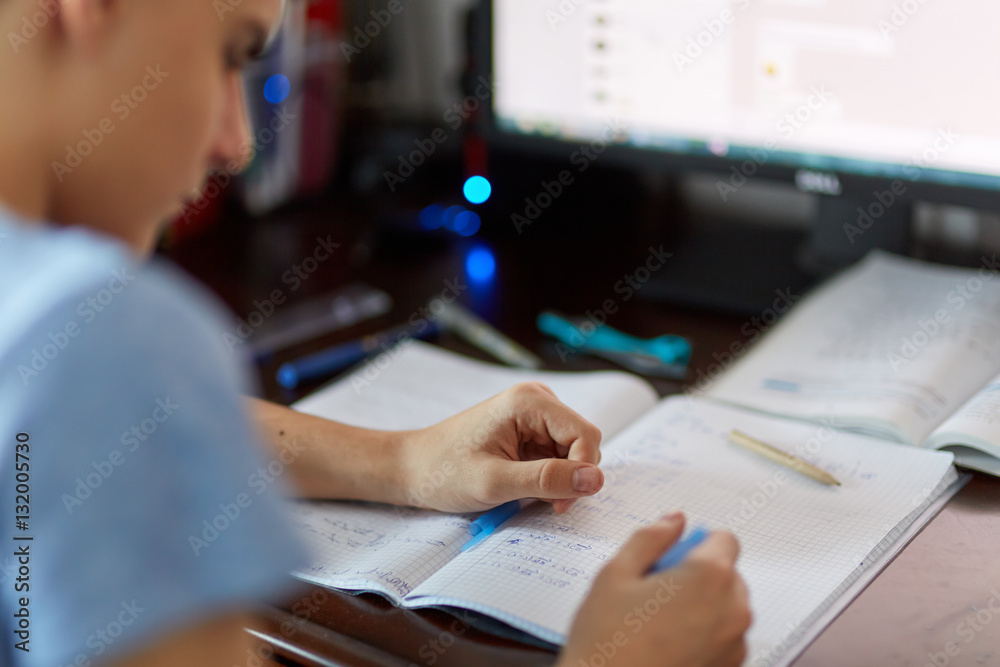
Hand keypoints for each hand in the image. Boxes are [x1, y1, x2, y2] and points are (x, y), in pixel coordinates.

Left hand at [398, 382, 603, 512]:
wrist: (412, 469)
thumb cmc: (444, 473)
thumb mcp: (496, 482)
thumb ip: (547, 480)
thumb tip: (596, 480)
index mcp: (530, 401)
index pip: (586, 436)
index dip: (581, 473)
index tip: (559, 503)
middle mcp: (537, 399)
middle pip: (582, 443)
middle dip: (568, 477)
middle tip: (539, 502)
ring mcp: (533, 414)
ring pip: (572, 453)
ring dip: (555, 480)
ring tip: (522, 493)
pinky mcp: (529, 430)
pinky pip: (556, 456)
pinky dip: (546, 477)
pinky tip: (521, 485)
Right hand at [558, 513, 751, 666]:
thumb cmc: (606, 641)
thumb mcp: (615, 573)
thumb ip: (651, 538)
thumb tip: (675, 520)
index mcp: (709, 577)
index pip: (725, 540)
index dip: (697, 544)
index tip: (672, 559)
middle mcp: (733, 610)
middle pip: (727, 574)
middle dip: (698, 576)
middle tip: (655, 592)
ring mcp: (735, 644)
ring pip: (726, 606)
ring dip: (702, 606)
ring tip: (658, 623)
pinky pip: (724, 637)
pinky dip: (704, 635)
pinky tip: (668, 645)